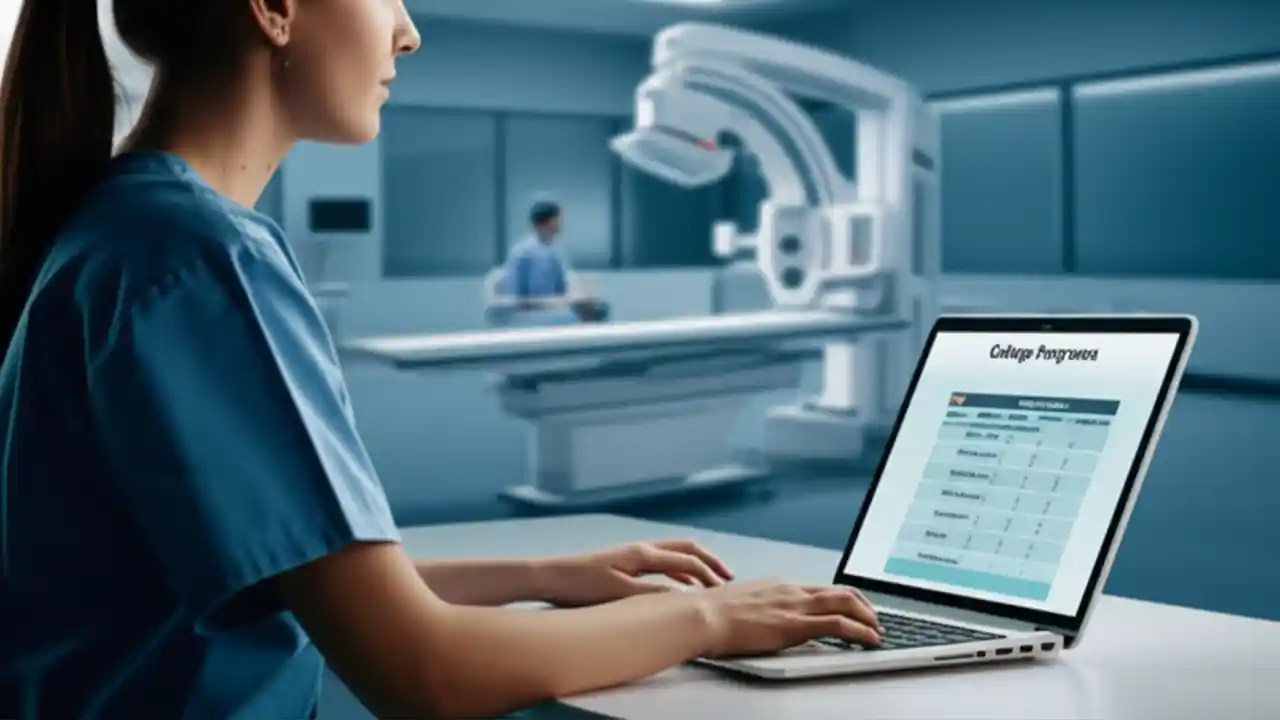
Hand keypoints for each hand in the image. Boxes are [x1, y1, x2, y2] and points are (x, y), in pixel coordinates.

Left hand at [537, 540, 733, 606]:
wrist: (550, 576)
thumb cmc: (581, 586)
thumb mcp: (619, 593)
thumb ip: (652, 593)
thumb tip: (683, 597)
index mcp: (643, 555)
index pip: (687, 561)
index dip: (709, 575)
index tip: (725, 590)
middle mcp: (641, 549)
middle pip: (685, 549)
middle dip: (709, 562)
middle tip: (728, 577)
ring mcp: (632, 553)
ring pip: (674, 554)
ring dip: (694, 567)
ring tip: (710, 583)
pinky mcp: (624, 562)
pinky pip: (661, 562)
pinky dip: (678, 571)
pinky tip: (679, 587)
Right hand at [694, 579, 882, 656]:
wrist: (704, 615)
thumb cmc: (714, 613)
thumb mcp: (744, 605)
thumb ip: (762, 609)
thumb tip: (765, 619)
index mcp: (780, 585)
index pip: (822, 588)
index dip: (844, 598)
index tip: (854, 608)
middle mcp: (792, 591)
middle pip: (840, 591)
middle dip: (863, 605)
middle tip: (873, 619)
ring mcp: (795, 606)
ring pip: (846, 603)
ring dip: (868, 618)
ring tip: (876, 631)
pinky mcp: (795, 624)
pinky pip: (838, 624)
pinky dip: (860, 631)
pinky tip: (869, 640)